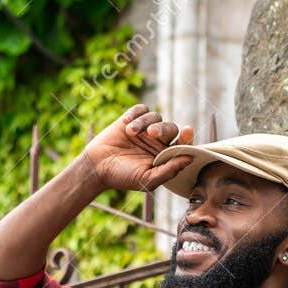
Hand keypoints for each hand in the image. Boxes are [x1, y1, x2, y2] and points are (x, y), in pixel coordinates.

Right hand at [81, 105, 195, 192]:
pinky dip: (136, 113)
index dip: (187, 137)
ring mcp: (144, 129)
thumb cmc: (122, 177)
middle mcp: (157, 141)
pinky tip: (126, 123)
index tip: (187, 131)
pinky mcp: (131, 119)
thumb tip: (190, 158)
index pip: (182, 144)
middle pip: (171, 127)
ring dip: (144, 122)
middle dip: (163, 128)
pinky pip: (141, 108)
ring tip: (131, 132)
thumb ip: (170, 170)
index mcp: (164, 155)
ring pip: (155, 116)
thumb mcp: (148, 179)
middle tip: (151, 133)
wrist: (97, 167)